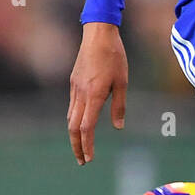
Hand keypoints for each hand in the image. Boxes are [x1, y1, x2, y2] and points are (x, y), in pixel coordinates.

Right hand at [67, 22, 127, 164]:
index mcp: (94, 94)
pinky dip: (74, 120)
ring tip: (81, 146)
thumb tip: (118, 127)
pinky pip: (72, 105)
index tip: (89, 158)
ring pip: (70, 117)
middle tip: (82, 161)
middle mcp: (81, 94)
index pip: (87, 127)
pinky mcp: (74, 82)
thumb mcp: (123, 81)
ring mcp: (75, 88)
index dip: (87, 144)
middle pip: (74, 127)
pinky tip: (81, 124)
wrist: (98, 33)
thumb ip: (119, 106)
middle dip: (77, 146)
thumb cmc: (114, 56)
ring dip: (74, 134)